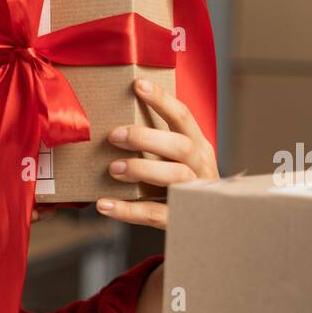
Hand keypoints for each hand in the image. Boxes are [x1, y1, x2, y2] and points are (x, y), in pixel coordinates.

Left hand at [95, 77, 218, 229]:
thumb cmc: (180, 188)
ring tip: (113, 168)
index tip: (138, 84)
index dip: (162, 100)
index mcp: (199, 147)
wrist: (206, 228)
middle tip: (114, 135)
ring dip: (142, 169)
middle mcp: (201, 167)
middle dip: (146, 138)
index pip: (183, 117)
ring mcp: (195, 194)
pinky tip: (104, 204)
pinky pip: (155, 214)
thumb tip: (113, 127)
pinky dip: (128, 210)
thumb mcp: (177, 162)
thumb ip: (157, 145)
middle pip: (181, 146)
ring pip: (175, 177)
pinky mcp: (182, 220)